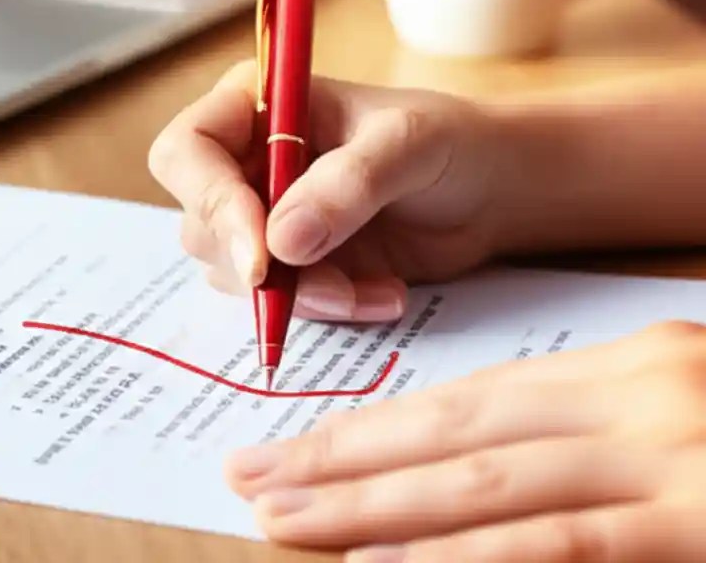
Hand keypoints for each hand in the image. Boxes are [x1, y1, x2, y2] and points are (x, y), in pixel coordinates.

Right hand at [147, 61, 502, 321]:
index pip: (187, 151)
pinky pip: (278, 303)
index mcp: (253, 107)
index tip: (261, 254)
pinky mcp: (288, 266)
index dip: (210, 202)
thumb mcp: (408, 144)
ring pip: (235, 273)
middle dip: (260, 265)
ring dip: (301, 294)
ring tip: (373, 289)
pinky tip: (383, 295)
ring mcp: (262, 218)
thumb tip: (281, 241)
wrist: (491, 192)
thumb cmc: (449, 142)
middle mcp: (243, 162)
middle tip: (328, 287)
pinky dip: (329, 307)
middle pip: (200, 224)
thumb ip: (347, 184)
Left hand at [223, 320, 705, 561]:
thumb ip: (587, 433)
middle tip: (248, 476)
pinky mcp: (693, 525)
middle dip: (339, 457)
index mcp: (626, 367)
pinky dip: (458, 555)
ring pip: (482, 480)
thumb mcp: (682, 412)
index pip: (470, 396)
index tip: (292, 446)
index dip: (371, 426)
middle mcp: (632, 400)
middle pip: (453, 428)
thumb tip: (477, 466)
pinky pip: (557, 541)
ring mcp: (664, 460)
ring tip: (280, 519)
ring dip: (368, 505)